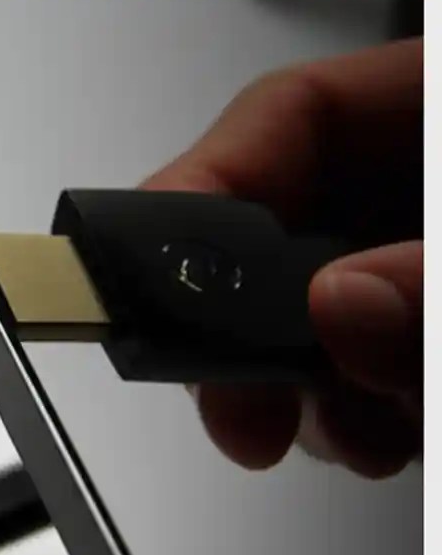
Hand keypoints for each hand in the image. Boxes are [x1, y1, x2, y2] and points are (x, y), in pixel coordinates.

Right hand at [142, 38, 421, 477]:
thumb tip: (344, 304)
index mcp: (434, 120)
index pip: (289, 117)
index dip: (203, 186)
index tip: (142, 270)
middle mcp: (415, 198)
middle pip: (284, 237)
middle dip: (250, 333)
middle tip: (231, 402)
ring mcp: (414, 279)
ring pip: (313, 329)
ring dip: (309, 399)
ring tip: (350, 433)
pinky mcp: (419, 349)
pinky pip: (361, 384)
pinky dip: (356, 425)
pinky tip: (381, 438)